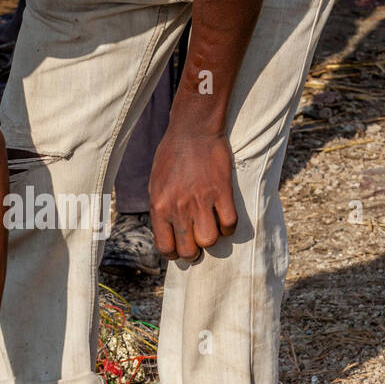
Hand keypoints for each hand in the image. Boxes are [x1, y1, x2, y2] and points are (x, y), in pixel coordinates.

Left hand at [148, 118, 237, 260]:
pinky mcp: (222, 191)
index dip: (174, 254)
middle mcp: (179, 207)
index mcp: (160, 206)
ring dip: (212, 239)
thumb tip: (166, 231)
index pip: (166, 247)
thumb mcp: (155, 183)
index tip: (180, 249)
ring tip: (211, 229)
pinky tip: (224, 219)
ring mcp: (201, 200)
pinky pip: (229, 223)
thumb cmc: (171, 155)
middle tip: (198, 243)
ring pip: (210, 241)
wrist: (192, 130)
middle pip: (189, 250)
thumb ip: (160, 208)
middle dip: (194, 252)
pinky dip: (228, 227)